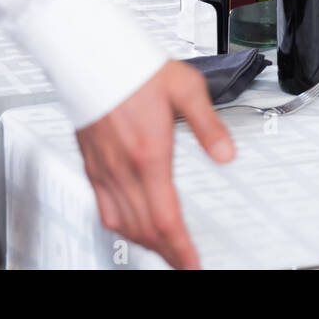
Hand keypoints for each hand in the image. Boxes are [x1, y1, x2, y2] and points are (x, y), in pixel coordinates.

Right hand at [74, 59, 234, 269]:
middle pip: (145, 229)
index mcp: (149, 154)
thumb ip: (209, 125)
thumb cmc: (136, 67)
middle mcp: (123, 168)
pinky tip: (130, 226)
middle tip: (182, 263)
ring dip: (144, 243)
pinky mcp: (91, 164)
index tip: (191, 264)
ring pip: (122, 224)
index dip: (180, 248)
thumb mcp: (186, 88)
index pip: (166, 217)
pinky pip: (102, 209)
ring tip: (163, 250)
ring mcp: (103, 169)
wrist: (92, 55)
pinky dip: (120, 228)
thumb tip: (227, 154)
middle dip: (166, 253)